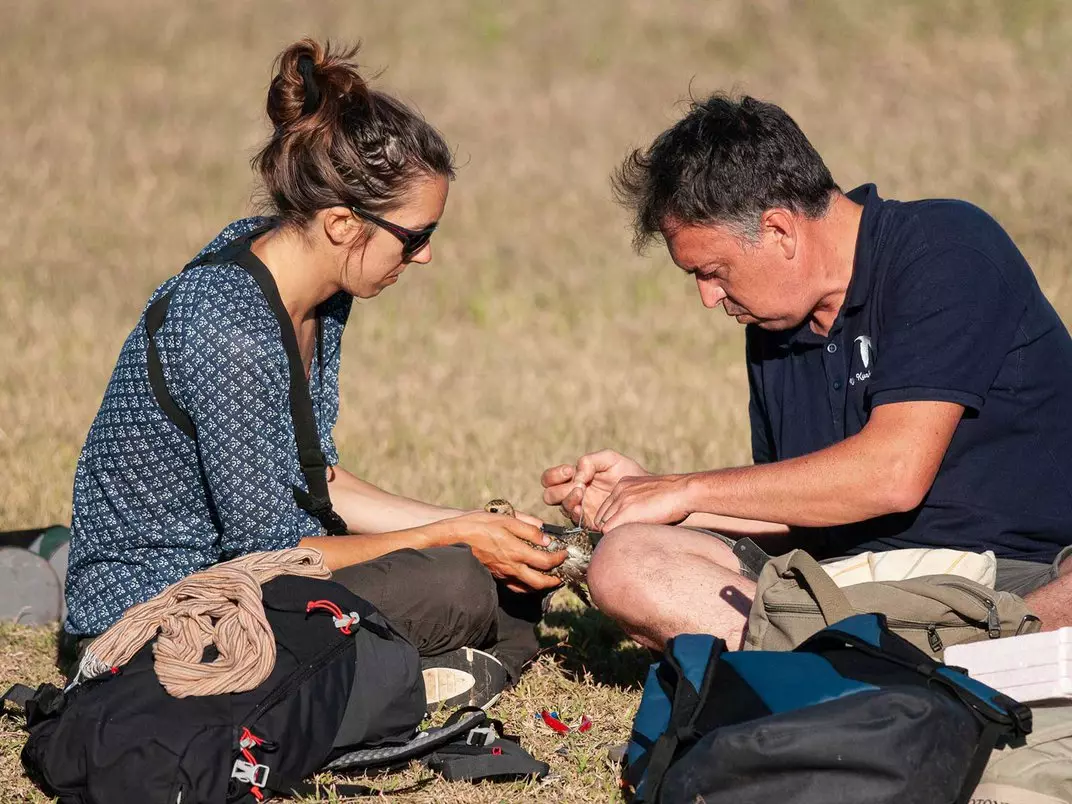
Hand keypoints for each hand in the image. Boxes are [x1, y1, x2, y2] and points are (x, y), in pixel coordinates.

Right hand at [439, 511, 565, 593]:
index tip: (564, 553)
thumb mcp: (505, 519)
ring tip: (549, 576)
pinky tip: (528, 578)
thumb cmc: (478, 525)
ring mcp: (503, 574)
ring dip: (542, 583)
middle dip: (555, 580)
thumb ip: (528, 529)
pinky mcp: (495, 576)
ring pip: (528, 587)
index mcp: (516, 551)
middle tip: (562, 573)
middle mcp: (512, 566)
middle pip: (540, 582)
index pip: (546, 562)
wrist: (453, 538)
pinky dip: (526, 585)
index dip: (559, 559)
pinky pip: (515, 586)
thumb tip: (546, 538)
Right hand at [541, 449, 649, 526]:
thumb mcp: (609, 459)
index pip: (550, 478)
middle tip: (577, 485)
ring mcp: (580, 509)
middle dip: (559, 489)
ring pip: (561, 507)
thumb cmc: (626, 473)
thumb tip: (576, 475)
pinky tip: (582, 508)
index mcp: (574, 478)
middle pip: (549, 494)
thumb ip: (590, 460)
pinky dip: (575, 513)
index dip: (555, 475)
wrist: (644, 492)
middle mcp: (573, 494)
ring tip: (581, 493)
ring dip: (568, 499)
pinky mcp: (588, 522)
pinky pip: (574, 520)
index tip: (570, 471)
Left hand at [593, 474, 695, 532]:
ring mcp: (621, 500)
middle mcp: (619, 491)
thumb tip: (637, 524)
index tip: (619, 530)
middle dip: (608, 528)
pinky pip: (607, 529)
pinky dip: (612, 538)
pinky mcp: (626, 511)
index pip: (607, 506)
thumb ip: (640, 506)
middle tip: (619, 539)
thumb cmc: (675, 497)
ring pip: (603, 523)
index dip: (611, 520)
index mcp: (624, 485)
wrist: (684, 490)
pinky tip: (624, 542)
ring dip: (611, 534)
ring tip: (623, 542)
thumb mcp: (651, 496)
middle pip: (601, 515)